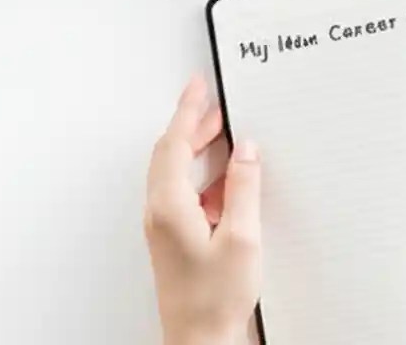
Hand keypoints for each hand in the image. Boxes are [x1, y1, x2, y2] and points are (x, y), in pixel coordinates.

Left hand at [145, 75, 261, 344]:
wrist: (200, 341)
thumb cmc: (214, 299)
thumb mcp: (241, 236)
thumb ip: (243, 187)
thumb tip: (245, 150)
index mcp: (169, 206)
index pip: (173, 144)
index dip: (187, 111)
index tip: (197, 86)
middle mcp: (159, 213)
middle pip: (170, 154)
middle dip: (192, 125)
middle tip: (214, 104)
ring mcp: (165, 227)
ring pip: (176, 173)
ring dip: (198, 150)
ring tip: (225, 134)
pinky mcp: (174, 239)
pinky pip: (184, 194)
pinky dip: (204, 177)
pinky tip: (229, 180)